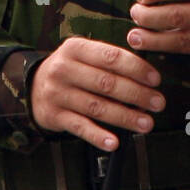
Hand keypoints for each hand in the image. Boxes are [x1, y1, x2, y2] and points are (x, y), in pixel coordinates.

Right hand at [29, 36, 164, 150]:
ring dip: (125, 117)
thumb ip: (109, 59)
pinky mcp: (54, 116)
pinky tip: (115, 142)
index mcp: (75, 48)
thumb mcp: (83, 54)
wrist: (32, 86)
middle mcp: (64, 69)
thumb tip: (146, 72)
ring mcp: (57, 94)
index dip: (136, 68)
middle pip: (107, 84)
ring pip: (97, 107)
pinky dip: (98, 136)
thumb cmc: (70, 69)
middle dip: (137, 95)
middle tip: (158, 103)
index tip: (155, 79)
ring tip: (146, 123)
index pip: (111, 57)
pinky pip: (80, 128)